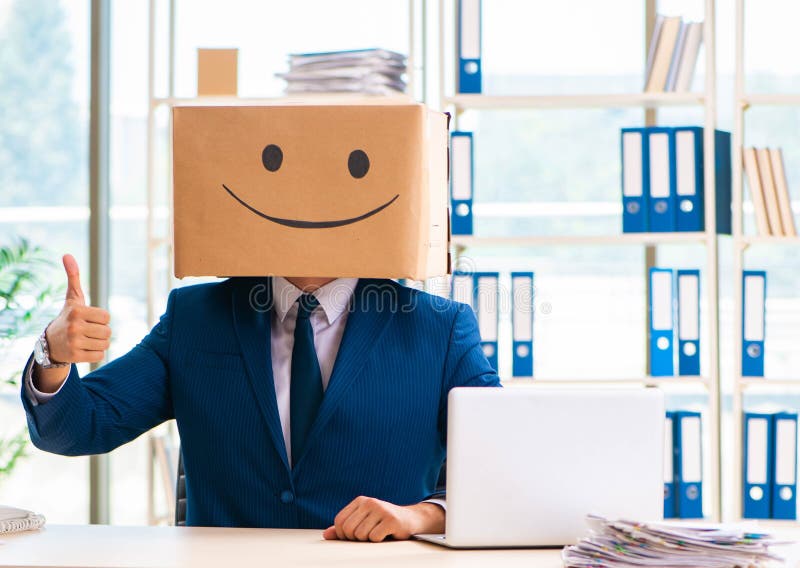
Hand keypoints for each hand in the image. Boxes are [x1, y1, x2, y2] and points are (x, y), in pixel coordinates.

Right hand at [33, 255, 110, 392]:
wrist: (50, 344)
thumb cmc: (68, 318)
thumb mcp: (72, 299)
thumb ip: (74, 277)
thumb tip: (67, 255)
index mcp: (77, 311)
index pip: (107, 316)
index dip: (101, 319)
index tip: (89, 319)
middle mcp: (75, 326)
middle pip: (108, 331)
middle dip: (101, 332)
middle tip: (87, 331)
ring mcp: (74, 342)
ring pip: (105, 344)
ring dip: (99, 343)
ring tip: (85, 340)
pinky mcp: (75, 357)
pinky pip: (100, 356)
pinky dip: (95, 354)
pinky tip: (83, 350)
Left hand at [322, 496, 444, 541]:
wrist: (410, 519)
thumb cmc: (383, 523)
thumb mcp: (363, 522)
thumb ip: (344, 528)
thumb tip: (326, 535)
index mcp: (360, 501)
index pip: (339, 521)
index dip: (343, 534)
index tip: (353, 537)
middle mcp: (369, 502)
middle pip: (348, 529)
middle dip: (355, 539)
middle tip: (367, 536)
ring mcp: (381, 509)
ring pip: (360, 535)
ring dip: (368, 540)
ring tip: (378, 533)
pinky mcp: (391, 520)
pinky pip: (374, 538)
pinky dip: (378, 541)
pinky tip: (386, 534)